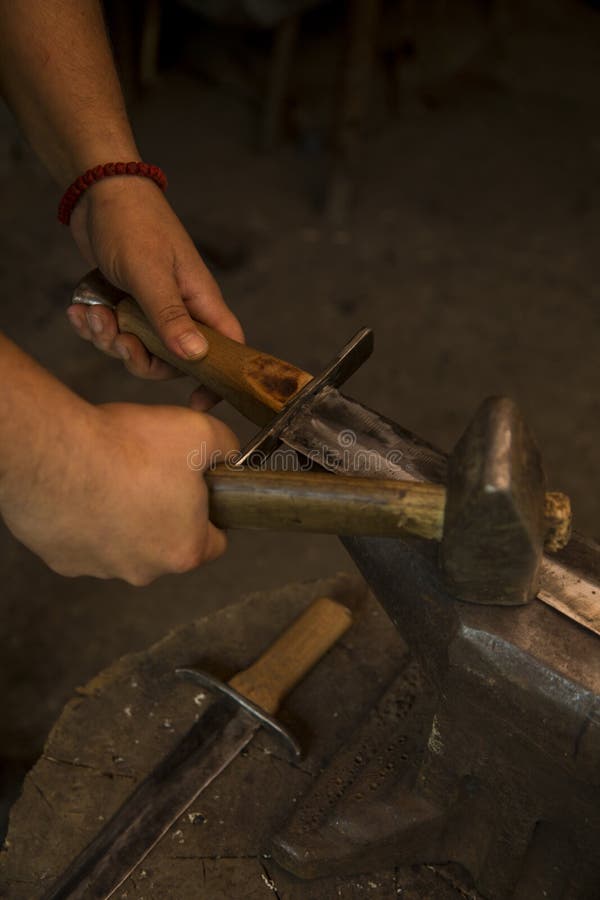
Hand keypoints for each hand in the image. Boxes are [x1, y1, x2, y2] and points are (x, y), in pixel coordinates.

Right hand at [0, 400, 237, 584]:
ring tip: (111, 475)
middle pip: (166, 544)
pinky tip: (81, 487)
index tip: (196, 489)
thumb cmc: (128, 447)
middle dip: (163, 512)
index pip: (214, 542)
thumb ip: (226, 448)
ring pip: (123, 543)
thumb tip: (229, 456)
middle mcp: (143, 571)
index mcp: (185, 550)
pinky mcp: (62, 559)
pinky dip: (86, 518)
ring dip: (122, 516)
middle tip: (150, 473)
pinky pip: (84, 539)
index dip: (210, 512)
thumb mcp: (202, 432)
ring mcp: (99, 568)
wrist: (54, 451)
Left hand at [66, 176, 243, 409]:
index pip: (225, 350)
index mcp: (200, 302)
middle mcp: (181, 309)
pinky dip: (95, 328)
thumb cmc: (133, 224)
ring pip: (137, 349)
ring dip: (109, 340)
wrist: (98, 192)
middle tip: (117, 337)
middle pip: (170, 361)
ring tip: (92, 316)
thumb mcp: (150, 273)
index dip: (216, 380)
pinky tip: (80, 311)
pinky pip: (115, 333)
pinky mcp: (127, 303)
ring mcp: (152, 308)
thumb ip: (171, 317)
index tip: (196, 401)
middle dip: (138, 357)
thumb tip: (196, 357)